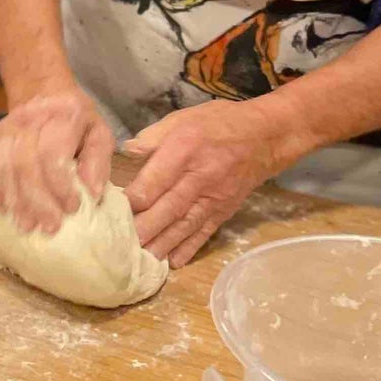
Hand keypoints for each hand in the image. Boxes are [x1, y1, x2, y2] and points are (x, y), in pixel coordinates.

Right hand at [0, 88, 113, 233]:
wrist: (41, 92)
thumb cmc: (76, 119)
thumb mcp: (99, 132)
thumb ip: (98, 161)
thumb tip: (92, 194)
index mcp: (61, 117)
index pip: (52, 153)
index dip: (60, 184)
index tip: (73, 208)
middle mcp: (28, 121)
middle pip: (24, 164)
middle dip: (37, 200)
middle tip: (50, 227)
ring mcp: (5, 130)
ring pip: (3, 167)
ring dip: (14, 200)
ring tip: (27, 226)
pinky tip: (3, 210)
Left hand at [125, 101, 287, 267]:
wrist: (265, 137)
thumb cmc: (218, 123)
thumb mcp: (182, 117)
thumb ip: (153, 135)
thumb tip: (128, 150)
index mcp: (185, 149)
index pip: (157, 179)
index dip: (136, 197)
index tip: (115, 210)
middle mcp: (200, 177)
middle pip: (169, 207)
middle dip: (146, 228)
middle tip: (122, 245)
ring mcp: (214, 198)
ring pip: (185, 224)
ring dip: (163, 244)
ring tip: (143, 260)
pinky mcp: (225, 210)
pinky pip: (205, 232)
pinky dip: (189, 248)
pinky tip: (174, 262)